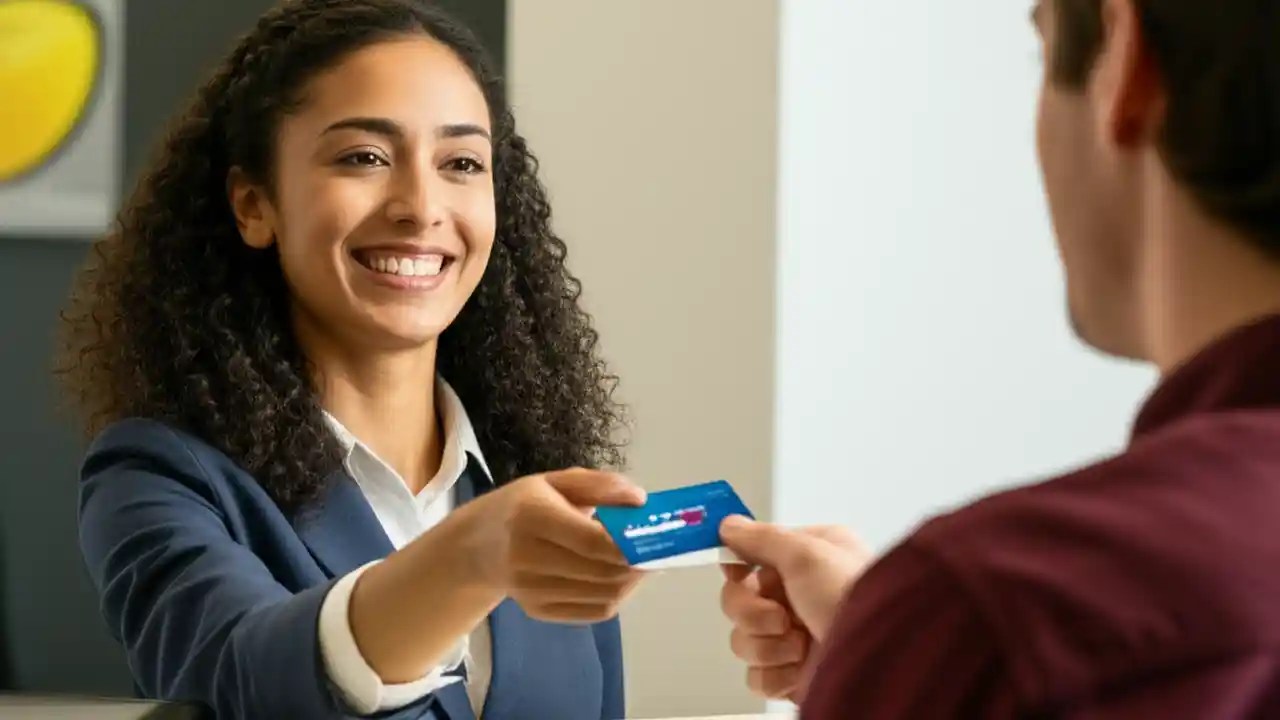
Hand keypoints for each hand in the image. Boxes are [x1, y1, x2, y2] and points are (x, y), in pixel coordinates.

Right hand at [458, 467, 647, 623]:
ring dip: (632, 582)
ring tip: (642, 563)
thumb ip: (599, 485)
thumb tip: (639, 500)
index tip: (656, 538)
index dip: (630, 545)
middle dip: (638, 565)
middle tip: (659, 550)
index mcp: (532, 516)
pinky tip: (621, 578)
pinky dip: (617, 596)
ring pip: (603, 596)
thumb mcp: (556, 482)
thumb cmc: (522, 506)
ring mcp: (531, 590)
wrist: (476, 546)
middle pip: (601, 572)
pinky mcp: (538, 611)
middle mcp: (527, 558)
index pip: (591, 541)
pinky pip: (593, 611)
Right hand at [718, 518, 869, 701]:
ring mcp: (797, 636)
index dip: (737, 568)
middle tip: (780, 618)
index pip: (753, 558)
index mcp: (809, 559)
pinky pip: (758, 676)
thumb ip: (762, 538)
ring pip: (744, 640)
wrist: (881, 659)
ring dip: (767, 646)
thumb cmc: (854, 598)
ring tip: (800, 645)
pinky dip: (776, 675)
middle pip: (738, 601)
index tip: (736, 574)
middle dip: (752, 614)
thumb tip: (729, 525)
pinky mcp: (794, 673)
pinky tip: (800, 668)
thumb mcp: (806, 553)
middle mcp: (801, 595)